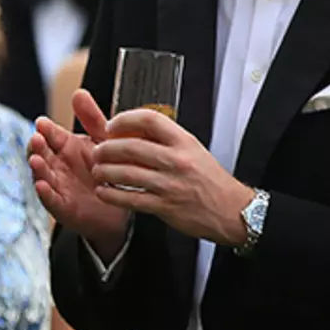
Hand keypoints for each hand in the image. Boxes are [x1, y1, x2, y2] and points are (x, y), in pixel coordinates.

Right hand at [29, 90, 128, 247]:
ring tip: (36, 160)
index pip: (50, 135)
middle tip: (37, 138)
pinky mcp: (63, 207)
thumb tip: (78, 92)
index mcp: (65, 146)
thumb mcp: (103, 139)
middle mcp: (57, 165)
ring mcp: (58, 186)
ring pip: (42, 175)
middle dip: (37, 146)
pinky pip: (51, 200)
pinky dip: (45, 194)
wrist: (122, 202)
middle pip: (41, 153)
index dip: (45, 129)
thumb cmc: (109, 167)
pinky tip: (42, 185)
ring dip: (37, 168)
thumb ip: (91, 118)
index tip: (42, 123)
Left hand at [91, 108, 253, 245]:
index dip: (124, 119)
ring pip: (126, 172)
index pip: (149, 119)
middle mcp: (177, 160)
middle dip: (106, 148)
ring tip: (98, 171)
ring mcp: (170, 184)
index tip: (111, 125)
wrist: (231, 210)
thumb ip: (166, 141)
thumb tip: (134, 131)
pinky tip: (104, 191)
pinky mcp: (165, 206)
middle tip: (98, 151)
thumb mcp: (193, 150)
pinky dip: (111, 194)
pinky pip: (130, 198)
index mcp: (184, 142)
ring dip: (105, 171)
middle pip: (131, 146)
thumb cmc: (211, 180)